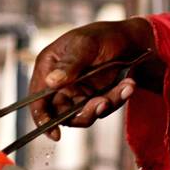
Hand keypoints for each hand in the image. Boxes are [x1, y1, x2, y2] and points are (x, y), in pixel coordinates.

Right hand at [28, 19, 160, 139]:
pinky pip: (103, 108)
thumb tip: (51, 82)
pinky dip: (117, 99)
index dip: (42, 117)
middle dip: (84, 113)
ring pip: (85, 114)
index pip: (38, 98)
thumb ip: (70, 64)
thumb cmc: (104, 35)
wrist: (131, 39)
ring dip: (105, 104)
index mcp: (49, 66)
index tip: (55, 134)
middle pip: (61, 113)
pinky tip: (129, 85)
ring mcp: (79, 92)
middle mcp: (61, 83)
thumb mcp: (86, 44)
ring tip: (125, 86)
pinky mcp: (96, 97)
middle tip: (102, 102)